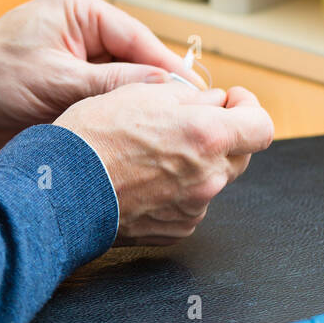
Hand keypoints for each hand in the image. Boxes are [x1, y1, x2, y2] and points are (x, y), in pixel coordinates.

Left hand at [0, 0, 203, 153]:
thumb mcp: (56, 83)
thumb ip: (111, 85)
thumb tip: (164, 90)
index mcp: (78, 8)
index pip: (137, 37)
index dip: (168, 68)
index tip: (197, 94)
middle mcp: (81, 26)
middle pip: (134, 59)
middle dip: (157, 88)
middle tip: (191, 115)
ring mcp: (75, 54)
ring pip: (122, 81)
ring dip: (138, 104)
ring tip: (172, 127)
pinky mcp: (69, 81)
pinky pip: (104, 96)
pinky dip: (117, 114)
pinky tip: (139, 133)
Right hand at [56, 81, 274, 244]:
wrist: (61, 190)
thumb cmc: (95, 136)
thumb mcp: (143, 93)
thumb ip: (190, 96)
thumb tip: (214, 101)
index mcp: (207, 136)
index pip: (262, 126)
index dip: (249, 108)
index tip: (232, 101)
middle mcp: (208, 177)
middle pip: (239, 153)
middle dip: (221, 134)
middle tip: (187, 121)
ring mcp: (194, 208)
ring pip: (212, 178)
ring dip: (196, 163)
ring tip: (153, 151)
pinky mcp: (176, 230)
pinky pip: (190, 204)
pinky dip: (178, 190)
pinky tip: (145, 178)